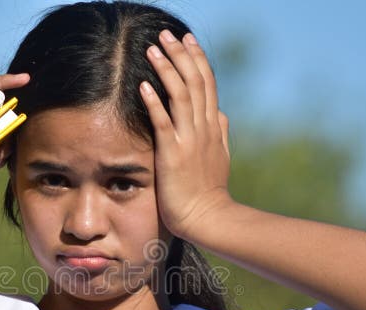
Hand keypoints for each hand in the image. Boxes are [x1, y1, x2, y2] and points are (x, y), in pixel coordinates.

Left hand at [140, 31, 231, 239]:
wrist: (208, 218)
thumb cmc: (209, 191)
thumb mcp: (220, 156)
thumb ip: (220, 132)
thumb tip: (221, 113)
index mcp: (213, 126)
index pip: (207, 84)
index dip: (197, 59)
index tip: (186, 40)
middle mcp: (204, 128)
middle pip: (194, 82)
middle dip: (180, 55)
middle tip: (166, 35)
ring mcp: (190, 140)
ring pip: (180, 96)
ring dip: (166, 70)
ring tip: (152, 50)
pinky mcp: (174, 155)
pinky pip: (164, 123)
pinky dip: (154, 103)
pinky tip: (144, 85)